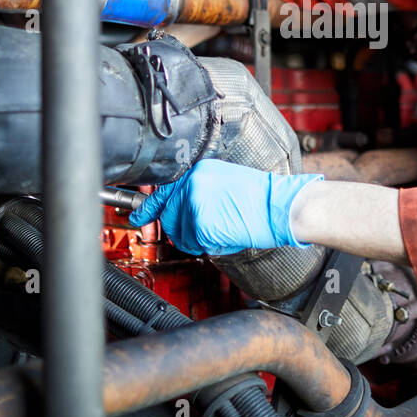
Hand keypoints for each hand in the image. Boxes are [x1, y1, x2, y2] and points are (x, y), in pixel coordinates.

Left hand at [128, 159, 323, 255]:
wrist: (278, 205)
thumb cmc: (261, 197)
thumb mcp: (226, 181)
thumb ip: (201, 190)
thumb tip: (181, 207)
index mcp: (198, 171)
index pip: (164, 190)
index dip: (149, 206)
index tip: (138, 215)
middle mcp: (192, 183)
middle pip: (169, 215)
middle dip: (179, 229)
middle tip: (196, 234)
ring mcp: (194, 203)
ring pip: (179, 232)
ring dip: (195, 239)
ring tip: (220, 231)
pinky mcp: (200, 222)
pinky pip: (193, 243)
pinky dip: (207, 246)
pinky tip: (224, 236)